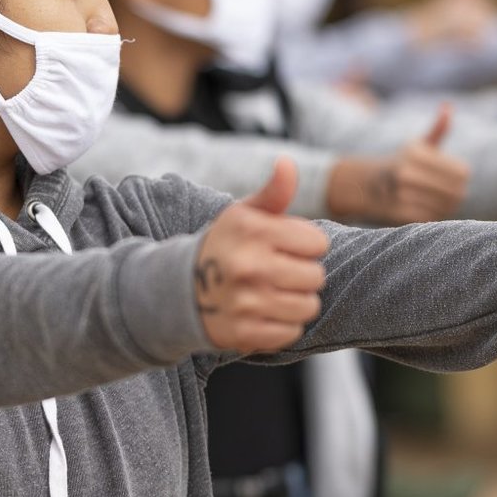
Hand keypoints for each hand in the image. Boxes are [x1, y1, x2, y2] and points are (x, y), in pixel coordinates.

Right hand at [196, 160, 329, 352]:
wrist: (178, 288)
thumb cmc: (225, 245)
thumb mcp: (244, 214)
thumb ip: (274, 192)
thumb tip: (288, 163)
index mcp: (253, 230)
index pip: (318, 243)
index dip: (305, 246)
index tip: (284, 249)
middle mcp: (248, 265)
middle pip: (316, 277)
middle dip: (302, 275)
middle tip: (278, 273)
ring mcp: (245, 302)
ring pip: (308, 307)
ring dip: (296, 302)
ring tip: (272, 294)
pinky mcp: (244, 333)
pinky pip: (291, 333)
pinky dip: (282, 327)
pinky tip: (263, 314)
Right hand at [326, 104, 468, 224]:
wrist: (366, 186)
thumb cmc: (402, 163)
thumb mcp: (418, 145)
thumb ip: (437, 129)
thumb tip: (448, 107)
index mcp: (416, 154)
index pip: (461, 172)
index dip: (461, 177)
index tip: (454, 179)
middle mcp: (407, 172)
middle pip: (455, 192)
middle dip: (456, 194)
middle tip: (450, 195)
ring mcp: (401, 194)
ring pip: (445, 207)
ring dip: (446, 207)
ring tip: (440, 202)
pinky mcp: (399, 213)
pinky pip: (430, 217)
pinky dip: (433, 215)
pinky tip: (428, 210)